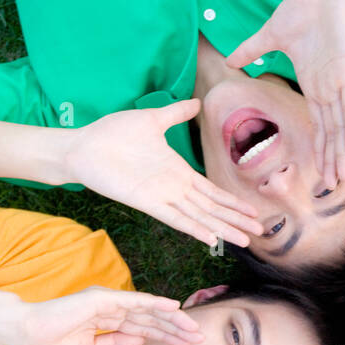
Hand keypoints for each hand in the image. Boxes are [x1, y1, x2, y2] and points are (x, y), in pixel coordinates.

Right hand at [10, 286, 203, 344]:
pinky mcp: (102, 298)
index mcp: (105, 321)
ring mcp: (106, 301)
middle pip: (151, 319)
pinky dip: (156, 303)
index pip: (142, 328)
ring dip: (172, 318)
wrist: (23, 335)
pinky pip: (135, 301)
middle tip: (199, 337)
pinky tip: (175, 307)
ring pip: (148, 310)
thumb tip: (138, 341)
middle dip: (175, 328)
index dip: (164, 336)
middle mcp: (109, 308)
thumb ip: (113, 343)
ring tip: (194, 327)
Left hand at [63, 101, 262, 246]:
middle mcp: (174, 188)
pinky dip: (193, 229)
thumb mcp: (151, 118)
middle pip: (212, 208)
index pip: (212, 191)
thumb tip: (196, 103)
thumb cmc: (112, 133)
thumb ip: (175, 114)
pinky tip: (210, 238)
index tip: (253, 211)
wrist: (83, 146)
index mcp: (178, 171)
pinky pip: (175, 219)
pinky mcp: (147, 203)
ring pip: (200, 217)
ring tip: (244, 241)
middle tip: (260, 233)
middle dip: (236, 220)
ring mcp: (162, 197)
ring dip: (222, 229)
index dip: (233, 202)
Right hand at [226, 0, 344, 187]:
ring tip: (341, 178)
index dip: (318, 148)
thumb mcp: (271, 35)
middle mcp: (329, 90)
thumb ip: (252, 50)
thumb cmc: (305, 7)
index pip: (317, 124)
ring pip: (341, 127)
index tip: (317, 171)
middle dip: (330, 159)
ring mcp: (340, 83)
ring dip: (340, 153)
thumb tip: (230, 59)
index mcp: (314, 85)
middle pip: (330, 133)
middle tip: (332, 186)